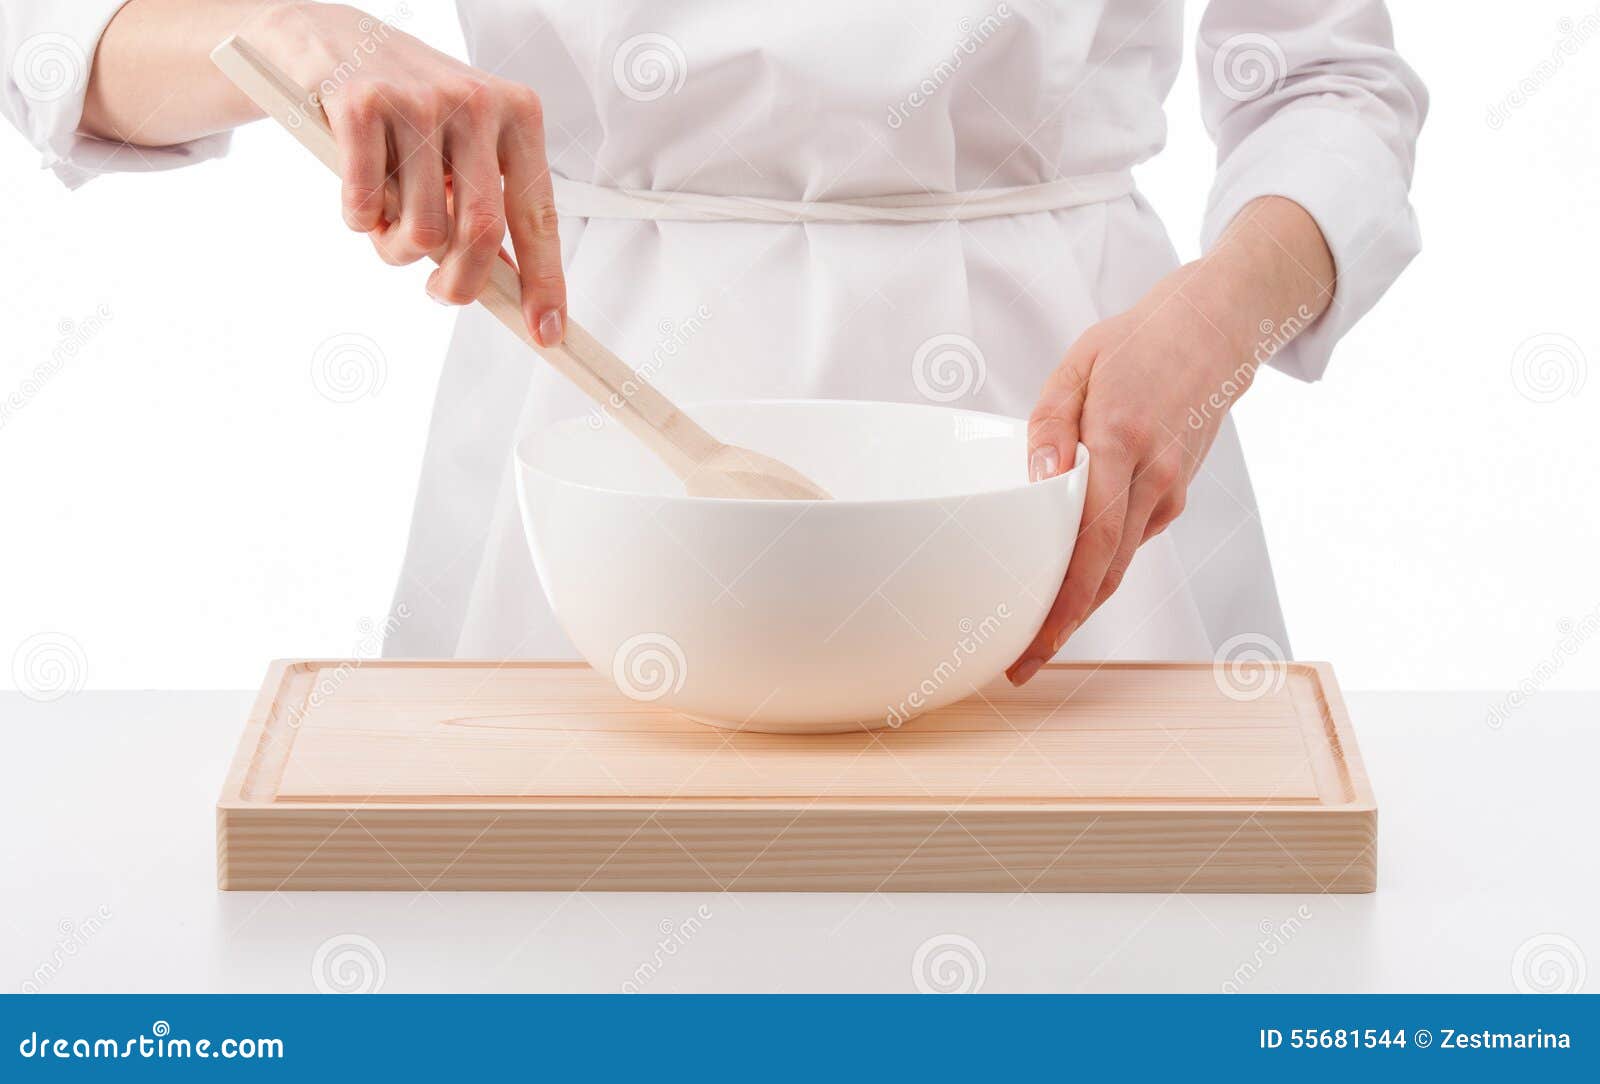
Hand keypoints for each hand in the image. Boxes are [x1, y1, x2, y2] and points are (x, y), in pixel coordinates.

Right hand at [252, 3, 564, 341]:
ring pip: (420, 230)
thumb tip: (511, 288)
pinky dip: (359, 219)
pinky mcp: (362, 105)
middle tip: (441, 292)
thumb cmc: (412, 110)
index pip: (539, 216)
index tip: (547, 332)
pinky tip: (358, 188)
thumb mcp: (466, 147)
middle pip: (481, 233)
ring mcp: (419, 101)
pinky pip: (365, 208)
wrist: (334, 39)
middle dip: (459, 283)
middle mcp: (476, 103)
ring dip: (397, 248)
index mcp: (518, 115)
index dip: (544, 282)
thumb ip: (489, 208)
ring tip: (388, 219)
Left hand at [1007, 196, 1334, 684]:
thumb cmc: (1139, 342)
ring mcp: (1172, 490)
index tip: (1032, 645)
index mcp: (1122, 442)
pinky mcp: (1176, 493)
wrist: (1218, 328)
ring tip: (1034, 631)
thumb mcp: (1077, 366)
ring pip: (1119, 563)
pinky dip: (1099, 564)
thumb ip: (1050, 425)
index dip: (1062, 605)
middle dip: (1063, 626)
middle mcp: (1155, 477)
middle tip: (1021, 663)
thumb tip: (1038, 478)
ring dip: (1079, 601)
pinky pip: (1130, 539)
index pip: (1091, 544)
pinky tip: (1068, 573)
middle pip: (1107, 573)